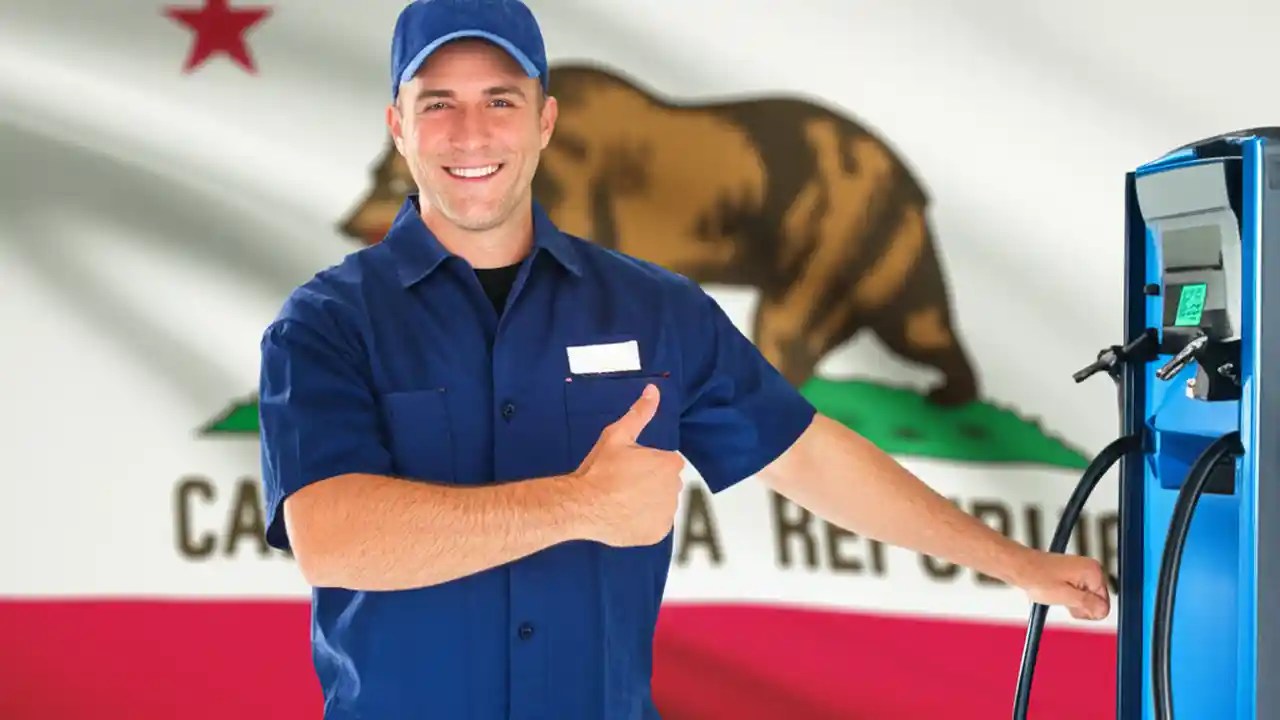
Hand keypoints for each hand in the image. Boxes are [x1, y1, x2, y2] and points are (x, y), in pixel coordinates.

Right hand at [570, 383, 685, 546]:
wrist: (583, 505)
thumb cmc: (600, 470)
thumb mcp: (618, 435)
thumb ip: (640, 413)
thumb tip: (653, 390)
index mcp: (669, 465)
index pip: (666, 463)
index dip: (646, 464)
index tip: (628, 468)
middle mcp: (674, 490)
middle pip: (665, 484)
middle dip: (649, 483)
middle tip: (622, 484)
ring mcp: (666, 514)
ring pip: (660, 504)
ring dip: (647, 502)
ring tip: (621, 500)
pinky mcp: (657, 533)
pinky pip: (654, 525)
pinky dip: (643, 522)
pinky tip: (624, 516)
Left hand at [1015, 550, 1110, 620]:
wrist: (1020, 567)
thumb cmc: (1036, 576)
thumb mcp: (1064, 595)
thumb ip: (1087, 604)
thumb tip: (1103, 610)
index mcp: (1093, 571)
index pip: (1105, 605)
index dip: (1087, 611)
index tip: (1072, 606)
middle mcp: (1091, 569)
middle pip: (1097, 602)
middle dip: (1080, 607)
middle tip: (1063, 599)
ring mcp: (1082, 571)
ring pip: (1087, 600)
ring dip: (1073, 603)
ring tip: (1058, 595)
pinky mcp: (1073, 575)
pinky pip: (1078, 594)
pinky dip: (1068, 598)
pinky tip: (1057, 593)